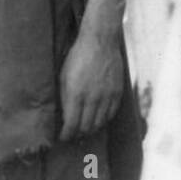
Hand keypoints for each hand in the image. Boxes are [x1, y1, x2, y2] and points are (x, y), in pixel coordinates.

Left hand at [58, 27, 124, 141]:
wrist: (100, 42)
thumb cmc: (78, 57)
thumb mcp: (64, 76)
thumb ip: (65, 97)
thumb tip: (65, 116)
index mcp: (76, 94)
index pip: (72, 124)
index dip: (67, 135)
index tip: (63, 138)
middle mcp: (93, 98)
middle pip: (86, 127)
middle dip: (78, 134)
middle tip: (73, 135)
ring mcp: (107, 96)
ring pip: (100, 123)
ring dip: (91, 129)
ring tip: (85, 130)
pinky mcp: (117, 92)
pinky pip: (111, 114)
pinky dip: (104, 120)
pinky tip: (99, 120)